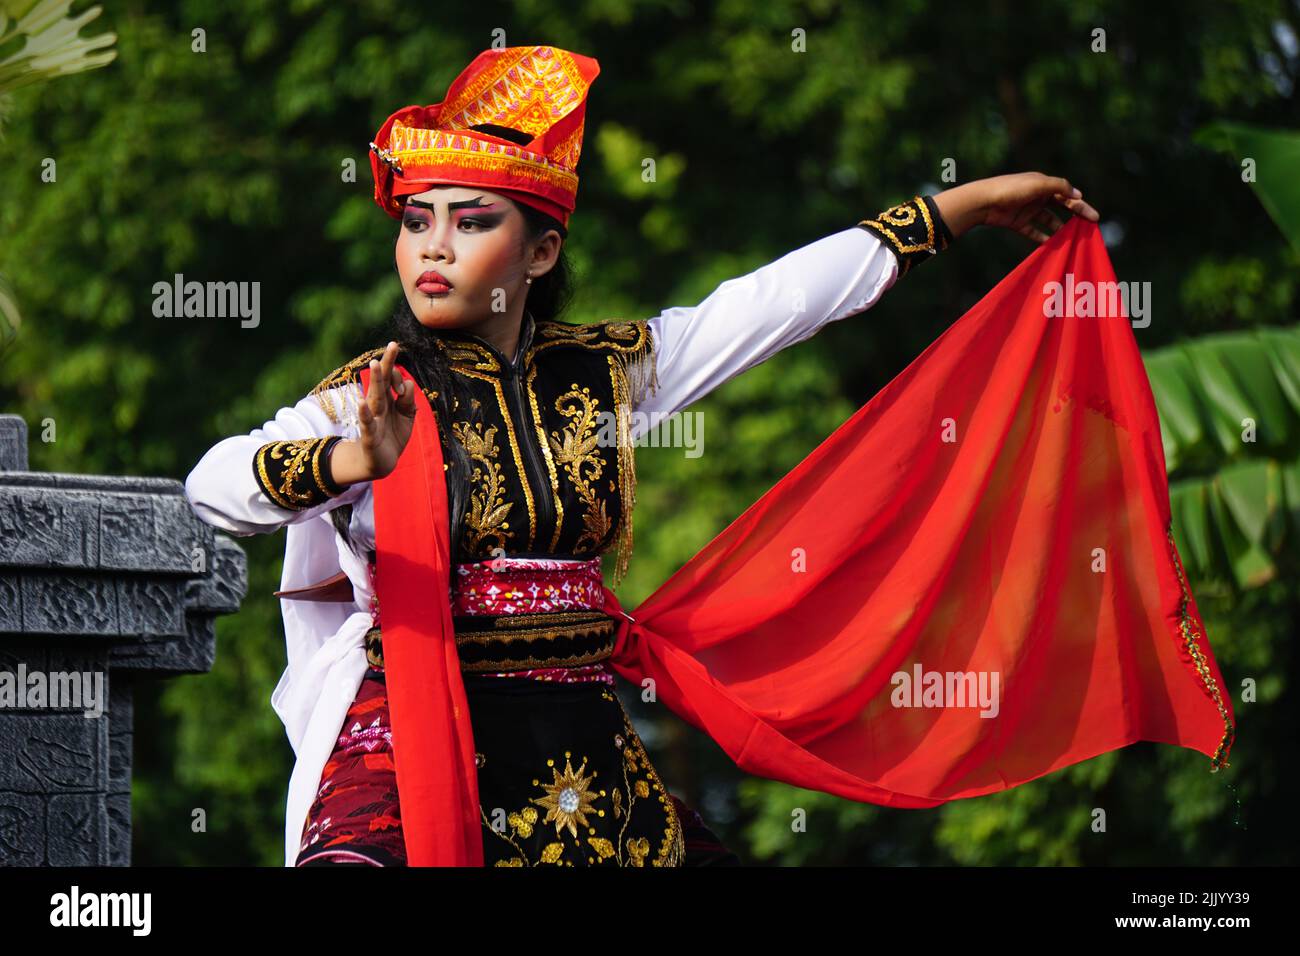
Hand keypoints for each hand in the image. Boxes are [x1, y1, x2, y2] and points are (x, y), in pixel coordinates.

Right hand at [356, 341, 415, 479]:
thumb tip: (409, 384)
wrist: (381, 463)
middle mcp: (378, 405)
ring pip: (375, 397)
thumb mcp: (406, 417)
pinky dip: (364, 414)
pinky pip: (367, 423)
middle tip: (393, 344)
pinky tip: (361, 402)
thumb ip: (408, 401)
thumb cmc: (392, 435)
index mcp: (388, 399)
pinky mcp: (370, 437)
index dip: (400, 376)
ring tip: (375, 363)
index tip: (404, 387)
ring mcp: (373, 419)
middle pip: (383, 382)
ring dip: (377, 381)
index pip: (392, 379)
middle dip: (388, 364)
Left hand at [932, 173, 1100, 243]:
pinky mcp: (1018, 223)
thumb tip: (1078, 195)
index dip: (1081, 206)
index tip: (1094, 217)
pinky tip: (1053, 246)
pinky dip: (1043, 239)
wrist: (983, 201)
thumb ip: (1060, 187)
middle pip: (1062, 208)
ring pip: (1049, 221)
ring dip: (1061, 229)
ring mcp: (1028, 210)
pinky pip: (1034, 232)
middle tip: (1090, 228)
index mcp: (1044, 185)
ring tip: (1073, 240)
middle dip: (1076, 217)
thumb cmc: (1011, 189)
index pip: (1068, 196)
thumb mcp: (1038, 184)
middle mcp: (1037, 197)